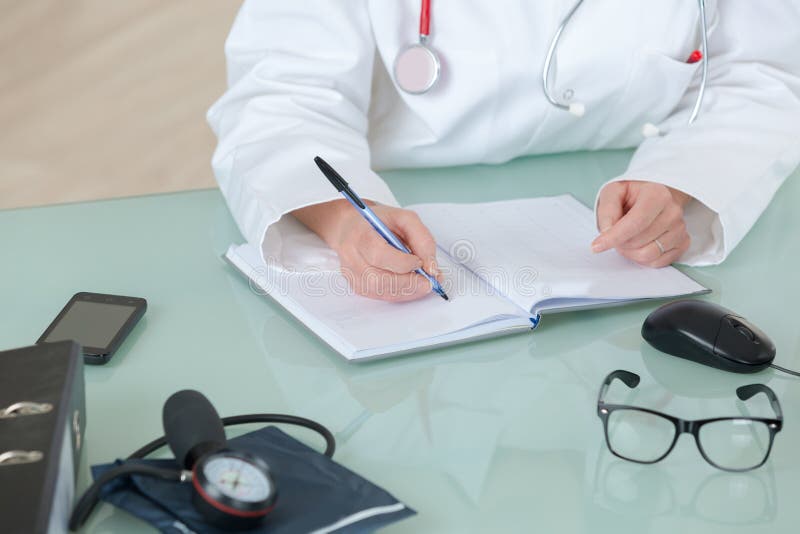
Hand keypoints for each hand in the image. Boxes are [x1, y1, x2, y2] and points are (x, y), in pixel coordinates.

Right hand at [292, 200, 440, 300]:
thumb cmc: (377, 222)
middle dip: (407, 283)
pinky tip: (410, 286)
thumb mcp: (404, 219)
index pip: (379, 254)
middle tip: (428, 282)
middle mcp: (351, 256)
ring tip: (422, 284)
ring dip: (405, 291)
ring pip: (378, 291)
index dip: (403, 263)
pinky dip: (399, 294)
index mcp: (360, 234)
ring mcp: (351, 273)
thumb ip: (422, 239)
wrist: (351, 227)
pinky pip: (379, 296)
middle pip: (376, 279)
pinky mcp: (356, 285)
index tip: (420, 262)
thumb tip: (432, 267)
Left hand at [592, 181, 690, 266]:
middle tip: (614, 235)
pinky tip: (638, 246)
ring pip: (648, 255)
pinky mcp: (683, 243)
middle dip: (619, 243)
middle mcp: (673, 212)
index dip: (615, 237)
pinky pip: (658, 262)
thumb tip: (606, 233)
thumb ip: (607, 210)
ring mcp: (680, 229)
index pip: (635, 222)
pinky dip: (642, 259)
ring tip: (626, 240)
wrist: (653, 195)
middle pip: (639, 241)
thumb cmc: (632, 195)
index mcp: (657, 195)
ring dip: (630, 252)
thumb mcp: (613, 192)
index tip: (597, 246)